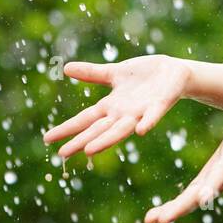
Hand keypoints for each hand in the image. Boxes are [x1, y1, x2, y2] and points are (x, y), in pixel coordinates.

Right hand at [43, 54, 191, 158]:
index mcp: (112, 106)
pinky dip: (148, 122)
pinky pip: (153, 115)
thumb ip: (92, 74)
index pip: (85, 120)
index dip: (67, 128)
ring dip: (106, 140)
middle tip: (62, 154)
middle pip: (98, 130)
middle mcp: (123, 114)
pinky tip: (140, 130)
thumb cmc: (144, 75)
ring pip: (121, 129)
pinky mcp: (160, 105)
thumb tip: (65, 68)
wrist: (175, 73)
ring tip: (89, 151)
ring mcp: (141, 112)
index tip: (47, 139)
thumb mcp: (114, 73)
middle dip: (81, 141)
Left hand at [144, 124, 222, 222]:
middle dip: (179, 209)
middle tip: (162, 220)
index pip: (216, 182)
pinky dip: (167, 209)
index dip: (208, 190)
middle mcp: (215, 185)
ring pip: (184, 203)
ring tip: (148, 222)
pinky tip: (151, 219)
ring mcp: (206, 187)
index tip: (199, 200)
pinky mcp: (199, 185)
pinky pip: (181, 200)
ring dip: (167, 212)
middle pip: (195, 198)